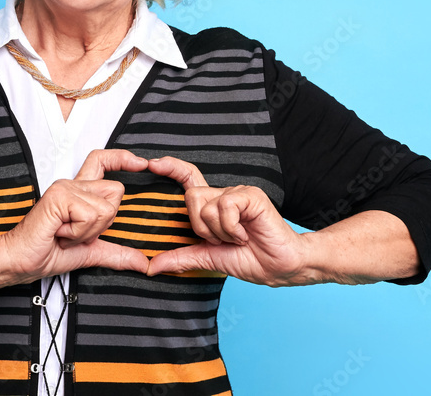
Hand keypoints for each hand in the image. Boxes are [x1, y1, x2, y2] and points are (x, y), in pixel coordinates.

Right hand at [0, 149, 150, 284]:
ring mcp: (65, 187)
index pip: (102, 161)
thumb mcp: (91, 253)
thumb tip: (143, 263)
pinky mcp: (59, 196)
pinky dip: (78, 233)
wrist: (20, 262)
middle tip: (76, 232)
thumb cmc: (48, 253)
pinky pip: (90, 215)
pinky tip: (59, 233)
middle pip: (116, 192)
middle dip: (103, 222)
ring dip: (88, 232)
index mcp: (80, 192)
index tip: (140, 164)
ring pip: (105, 208)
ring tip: (65, 234)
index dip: (122, 158)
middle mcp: (73, 184)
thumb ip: (117, 253)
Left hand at [145, 157, 313, 285]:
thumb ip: (181, 258)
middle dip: (202, 228)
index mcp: (211, 205)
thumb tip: (152, 266)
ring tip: (238, 238)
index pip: (188, 179)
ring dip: (219, 232)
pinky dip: (232, 228)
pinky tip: (246, 234)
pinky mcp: (250, 195)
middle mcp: (222, 195)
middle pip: (191, 198)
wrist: (278, 268)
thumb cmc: (249, 259)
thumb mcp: (208, 258)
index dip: (171, 168)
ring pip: (206, 206)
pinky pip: (225, 206)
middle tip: (222, 240)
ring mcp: (236, 193)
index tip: (152, 164)